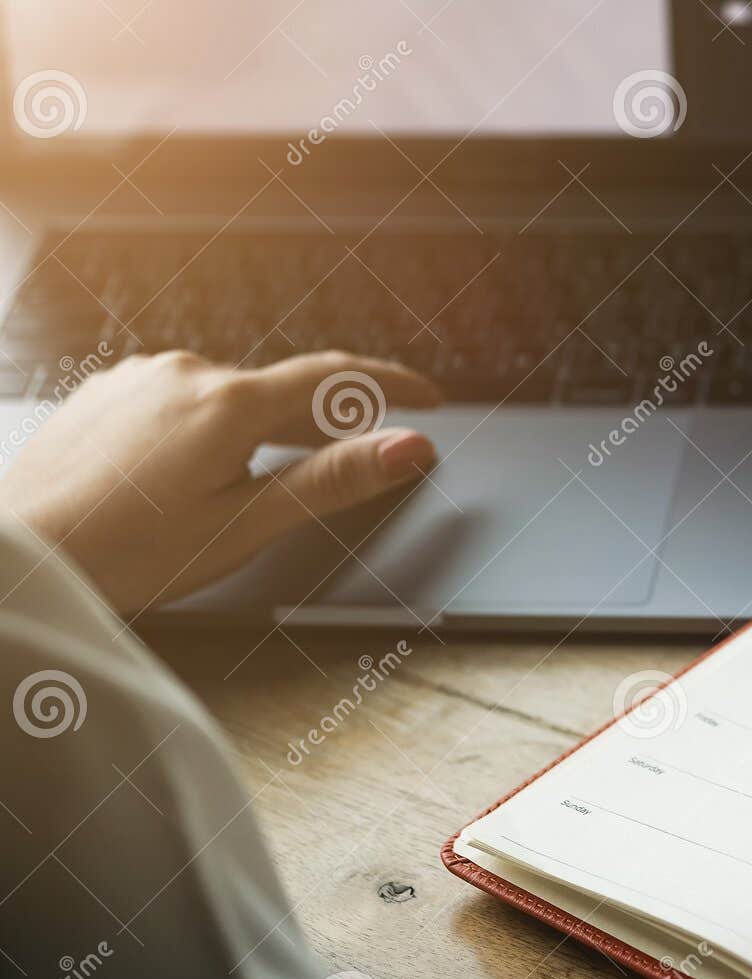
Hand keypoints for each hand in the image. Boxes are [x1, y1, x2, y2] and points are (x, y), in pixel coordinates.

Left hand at [0, 350, 440, 613]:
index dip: (393, 387)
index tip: (431, 397)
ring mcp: (140, 377)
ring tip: (253, 487)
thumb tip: (408, 447)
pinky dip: (209, 427)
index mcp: (229, 404)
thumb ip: (332, 481)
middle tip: (360, 455)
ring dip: (261, 428)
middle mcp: (186, 372)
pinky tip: (189, 476)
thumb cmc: (124, 554)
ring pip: (230, 396)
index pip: (337, 379)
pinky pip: (181, 399)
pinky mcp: (106, 392)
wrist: (18, 554)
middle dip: (326, 420)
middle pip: (284, 389)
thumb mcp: (244, 527)